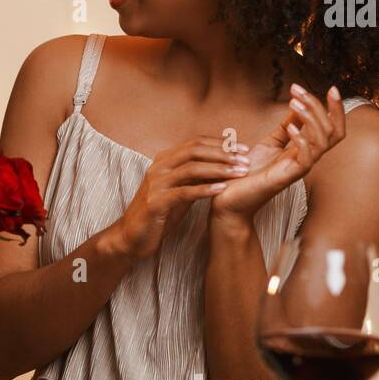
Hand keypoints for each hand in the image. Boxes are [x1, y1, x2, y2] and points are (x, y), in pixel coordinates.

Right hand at [108, 136, 250, 258]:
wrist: (132, 237)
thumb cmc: (159, 213)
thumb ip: (194, 176)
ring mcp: (156, 184)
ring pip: (191, 169)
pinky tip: (222, 189)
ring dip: (219, 169)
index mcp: (164, 160)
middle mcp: (158, 167)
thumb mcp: (179, 189)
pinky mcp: (156, 203)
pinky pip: (184, 192)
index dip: (221, 144)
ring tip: (240, 173)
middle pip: (195, 150)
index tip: (245, 150)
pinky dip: (204, 190)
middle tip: (247, 160)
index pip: (196, 142)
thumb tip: (221, 164)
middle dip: (224, 154)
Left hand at [211, 84, 345, 221]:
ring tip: (295, 103)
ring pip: (323, 142)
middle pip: (332, 131)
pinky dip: (302, 140)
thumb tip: (298, 104)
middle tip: (299, 90)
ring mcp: (298, 169)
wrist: (228, 198)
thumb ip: (285, 127)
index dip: (336, 109)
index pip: (333, 128)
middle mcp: (307, 159)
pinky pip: (306, 159)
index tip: (330, 87)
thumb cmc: (247, 173)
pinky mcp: (286, 178)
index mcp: (305, 150)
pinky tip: (290, 127)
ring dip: (312, 118)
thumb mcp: (269, 143)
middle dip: (321, 107)